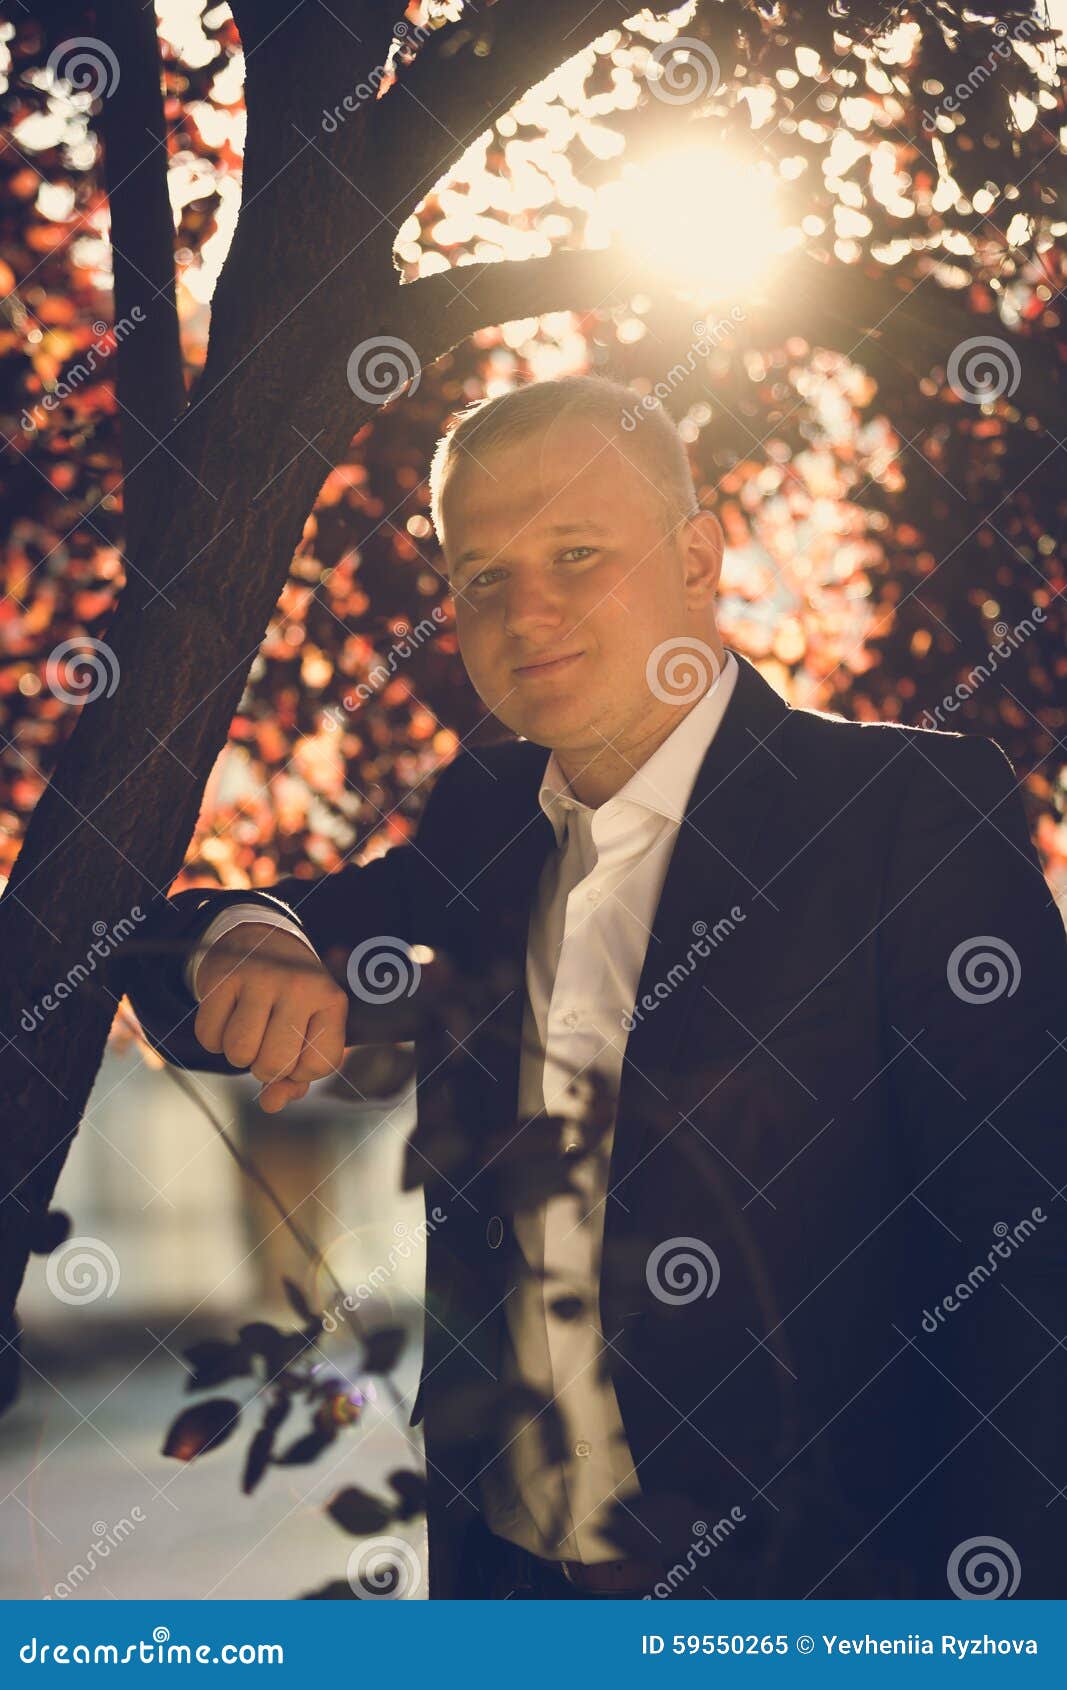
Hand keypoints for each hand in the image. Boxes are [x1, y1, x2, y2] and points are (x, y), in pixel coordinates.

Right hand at [193, 923, 347, 1111]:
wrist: (263, 939)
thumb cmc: (291, 998)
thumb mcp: (308, 1029)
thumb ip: (297, 1076)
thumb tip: (271, 1104)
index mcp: (331, 1000)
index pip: (319, 1065)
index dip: (301, 1071)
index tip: (296, 1051)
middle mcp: (300, 985)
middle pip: (274, 1064)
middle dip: (265, 1068)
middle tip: (267, 1044)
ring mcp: (261, 977)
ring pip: (239, 1052)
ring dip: (238, 1054)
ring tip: (248, 1030)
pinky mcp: (223, 975)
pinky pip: (209, 1036)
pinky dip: (214, 1039)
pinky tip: (227, 1017)